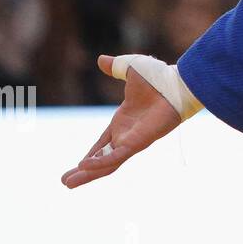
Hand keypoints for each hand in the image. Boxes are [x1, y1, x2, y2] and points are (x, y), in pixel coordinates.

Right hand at [60, 55, 181, 188]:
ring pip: (107, 163)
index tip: (78, 165)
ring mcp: (132, 140)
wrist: (177, 84)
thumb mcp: (131, 69)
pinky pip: (116, 155)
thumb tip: (101, 59)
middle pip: (101, 158)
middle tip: (65, 182)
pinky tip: (84, 166)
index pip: (103, 143)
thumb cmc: (160, 78)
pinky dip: (101, 162)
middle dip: (85, 170)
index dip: (91, 154)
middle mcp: (126, 134)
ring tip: (68, 184)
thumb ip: (115, 67)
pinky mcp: (138, 142)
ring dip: (88, 174)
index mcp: (123, 121)